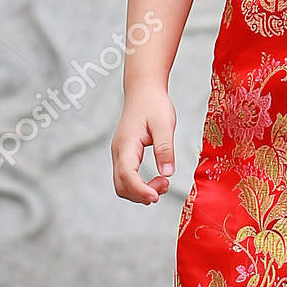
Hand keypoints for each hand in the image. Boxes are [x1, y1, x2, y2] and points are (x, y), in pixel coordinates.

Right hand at [112, 88, 176, 203]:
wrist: (143, 90)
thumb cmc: (154, 104)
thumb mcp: (165, 125)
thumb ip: (165, 149)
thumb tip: (167, 174)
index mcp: (126, 145)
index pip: (127, 175)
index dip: (140, 190)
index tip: (156, 196)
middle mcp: (119, 152)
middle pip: (121, 186)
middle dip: (141, 194)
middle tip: (165, 186)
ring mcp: (120, 154)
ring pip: (122, 185)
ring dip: (141, 192)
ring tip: (164, 183)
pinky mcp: (125, 155)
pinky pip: (127, 177)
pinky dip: (140, 185)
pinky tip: (157, 180)